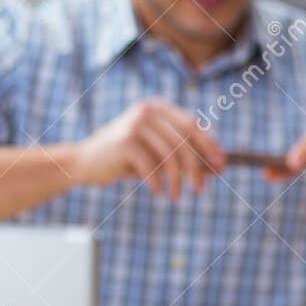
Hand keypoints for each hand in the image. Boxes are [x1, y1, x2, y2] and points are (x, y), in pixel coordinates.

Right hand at [73, 99, 225, 198]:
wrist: (84, 162)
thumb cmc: (124, 159)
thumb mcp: (155, 153)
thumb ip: (181, 153)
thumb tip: (217, 167)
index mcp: (158, 108)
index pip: (192, 125)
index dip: (209, 146)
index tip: (221, 167)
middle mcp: (147, 111)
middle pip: (184, 141)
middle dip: (196, 169)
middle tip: (200, 190)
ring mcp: (135, 124)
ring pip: (169, 157)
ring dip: (176, 181)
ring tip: (176, 197)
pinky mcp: (124, 142)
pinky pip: (151, 167)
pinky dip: (158, 184)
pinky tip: (158, 193)